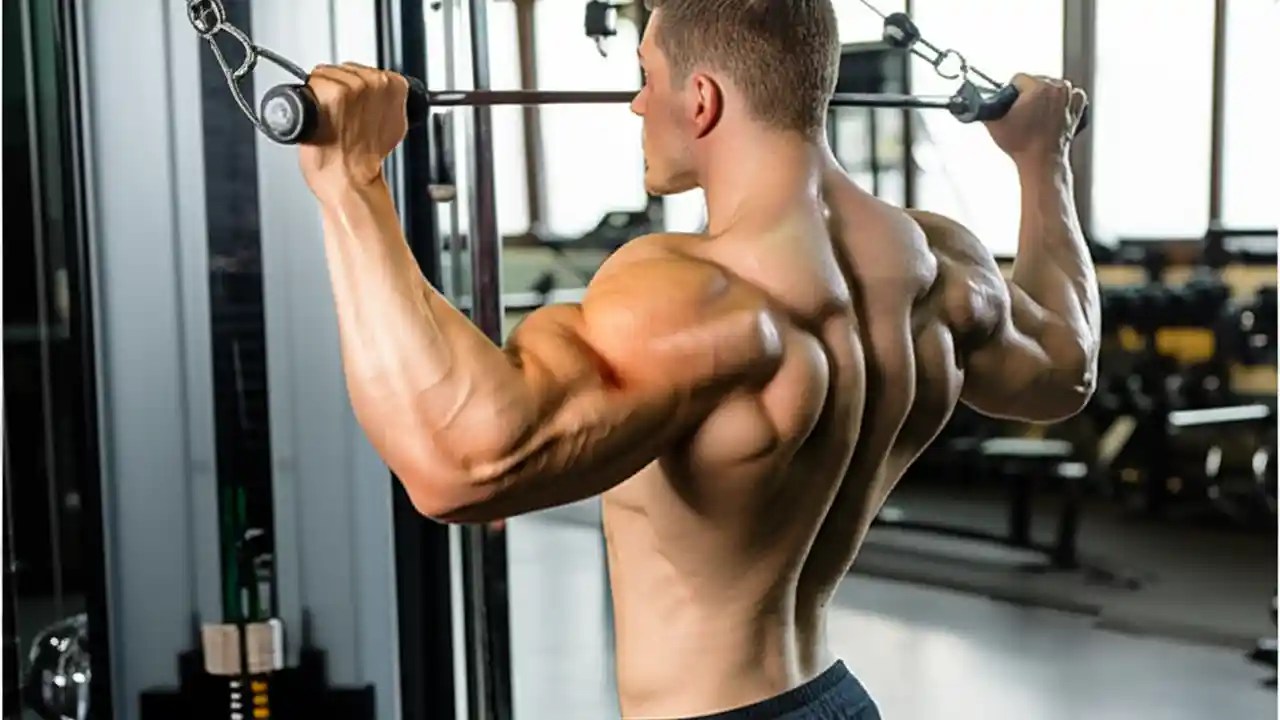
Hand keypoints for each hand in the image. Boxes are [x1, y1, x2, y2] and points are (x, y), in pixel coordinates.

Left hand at [299, 63, 409, 198]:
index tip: (355, 107)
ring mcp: (351, 86)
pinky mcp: (329, 92)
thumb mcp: (392, 128)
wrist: (348, 180)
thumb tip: (379, 96)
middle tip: (341, 118)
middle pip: (346, 70)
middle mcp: (374, 83)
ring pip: (326, 74)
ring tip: (330, 120)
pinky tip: (318, 116)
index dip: (357, 90)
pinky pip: (311, 82)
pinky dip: (308, 98)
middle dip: (339, 90)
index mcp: (394, 86)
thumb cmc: (364, 162)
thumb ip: (388, 105)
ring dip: (322, 94)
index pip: (368, 72)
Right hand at [984, 73, 1088, 163]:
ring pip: (1052, 87)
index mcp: (1038, 86)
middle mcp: (1057, 88)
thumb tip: (983, 98)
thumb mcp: (993, 123)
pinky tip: (1052, 113)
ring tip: (1036, 115)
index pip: (1018, 78)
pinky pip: (1068, 95)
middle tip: (1023, 113)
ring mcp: (1069, 97)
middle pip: (1036, 81)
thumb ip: (985, 105)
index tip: (1011, 105)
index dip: (1011, 92)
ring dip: (1044, 97)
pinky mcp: (1077, 107)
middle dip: (1029, 94)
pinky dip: (1061, 102)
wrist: (1042, 161)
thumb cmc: (1021, 144)